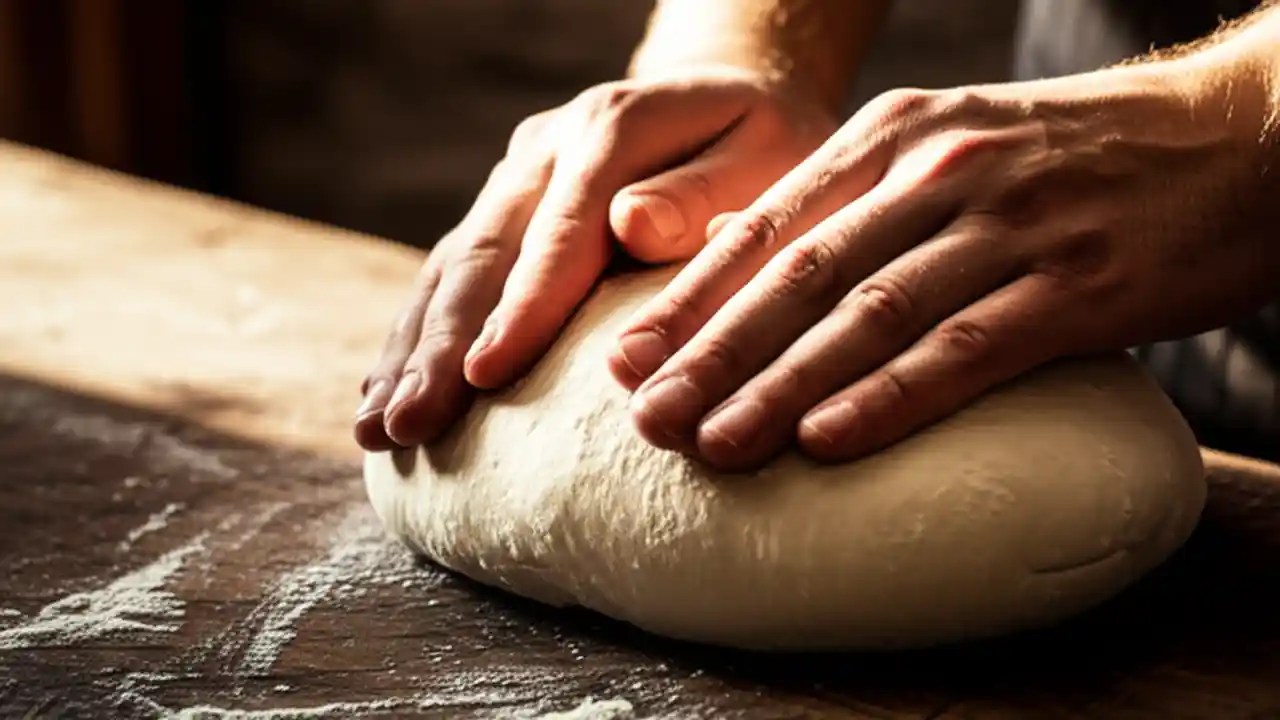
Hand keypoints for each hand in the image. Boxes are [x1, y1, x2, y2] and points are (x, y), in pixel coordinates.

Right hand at [355, 69, 835, 450]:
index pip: (563, 232)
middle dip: (441, 346)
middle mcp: (550, 148)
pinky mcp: (507, 206)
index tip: (483, 376)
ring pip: (453, 266)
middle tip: (405, 424)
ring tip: (376, 425)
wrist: (734, 92)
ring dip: (411, 349)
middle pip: (486, 252)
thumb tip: (633, 225)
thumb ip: (708, 191)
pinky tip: (385, 387)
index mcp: (614, 129)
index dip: (522, 307)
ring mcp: (519, 175)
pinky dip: (415, 333)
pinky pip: (452, 271)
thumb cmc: (770, 144)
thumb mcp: (771, 152)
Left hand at [611, 57, 1279, 469]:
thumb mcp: (949, 145)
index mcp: (894, 137)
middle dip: (710, 353)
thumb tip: (744, 259)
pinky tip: (829, 440)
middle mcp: (936, 173)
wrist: (1234, 133)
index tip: (624, 360)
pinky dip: (891, 396)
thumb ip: (852, 200)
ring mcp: (1005, 227)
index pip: (766, 228)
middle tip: (643, 419)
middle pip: (796, 276)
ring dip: (779, 386)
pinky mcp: (1075, 286)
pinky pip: (965, 349)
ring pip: (866, 316)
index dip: (689, 300)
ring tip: (711, 446)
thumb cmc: (1073, 156)